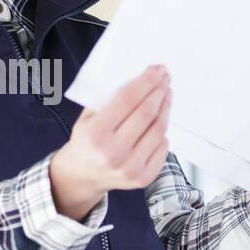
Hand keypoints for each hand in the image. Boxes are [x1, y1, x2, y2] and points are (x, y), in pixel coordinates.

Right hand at [50, 64, 171, 220]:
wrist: (83, 176)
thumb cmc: (86, 141)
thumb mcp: (88, 117)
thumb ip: (109, 99)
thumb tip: (139, 77)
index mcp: (96, 134)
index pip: (127, 100)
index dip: (145, 82)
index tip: (156, 70)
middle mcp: (113, 153)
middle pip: (146, 114)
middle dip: (159, 91)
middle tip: (165, 78)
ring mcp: (130, 168)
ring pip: (158, 130)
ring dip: (165, 108)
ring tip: (166, 95)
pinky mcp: (143, 178)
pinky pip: (163, 148)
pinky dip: (164, 132)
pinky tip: (161, 120)